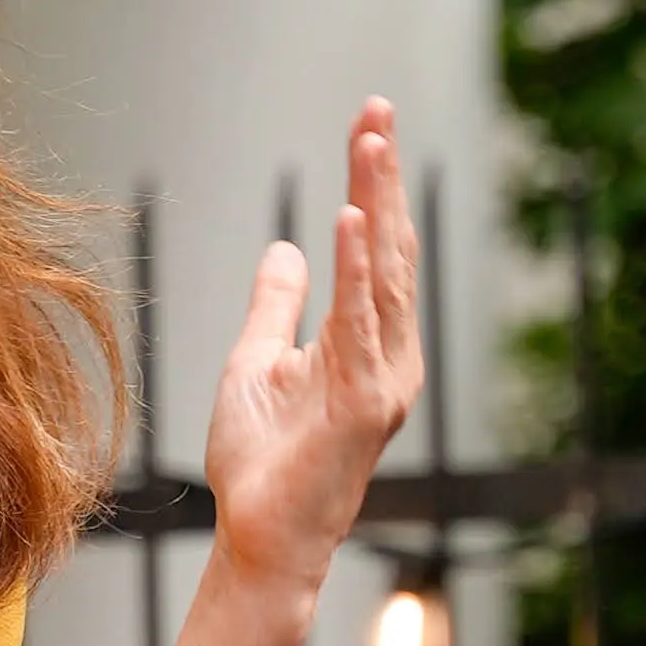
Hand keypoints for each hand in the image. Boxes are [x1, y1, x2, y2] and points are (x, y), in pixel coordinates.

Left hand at [197, 100, 422, 594]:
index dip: (371, 187)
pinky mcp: (364, 406)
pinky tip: (348, 223)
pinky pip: (360, 326)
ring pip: (382, 276)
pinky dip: (354, 273)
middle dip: (382, 179)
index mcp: (366, 342)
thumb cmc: (261, 460)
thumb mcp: (256, 362)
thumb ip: (276, 306)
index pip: (373, 249)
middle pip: (387, 250)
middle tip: (376, 110)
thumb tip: (286, 247)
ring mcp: (382, 380)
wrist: (258, 535)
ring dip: (375, 206)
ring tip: (368, 144)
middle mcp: (388, 355)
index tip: (368, 125)